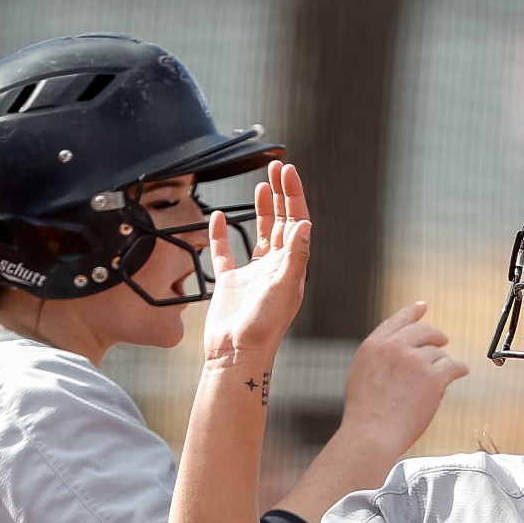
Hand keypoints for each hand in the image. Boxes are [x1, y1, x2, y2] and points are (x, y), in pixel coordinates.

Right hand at [202, 160, 311, 371]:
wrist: (236, 355)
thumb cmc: (263, 328)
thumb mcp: (284, 288)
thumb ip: (295, 256)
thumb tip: (306, 223)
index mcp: (292, 268)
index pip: (297, 223)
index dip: (294, 196)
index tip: (288, 171)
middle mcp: (275, 269)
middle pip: (281, 223)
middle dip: (281, 194)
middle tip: (277, 167)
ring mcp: (252, 275)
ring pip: (259, 234)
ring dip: (262, 210)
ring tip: (261, 186)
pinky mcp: (230, 283)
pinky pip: (225, 253)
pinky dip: (221, 234)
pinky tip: (217, 217)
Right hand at [338, 301, 469, 460]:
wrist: (372, 434)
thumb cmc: (365, 414)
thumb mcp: (361, 375)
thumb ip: (380, 357)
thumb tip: (400, 351)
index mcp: (374, 346)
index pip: (398, 320)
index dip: (413, 312)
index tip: (422, 306)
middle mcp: (395, 347)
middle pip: (424, 332)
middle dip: (436, 336)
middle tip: (443, 340)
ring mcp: (415, 361)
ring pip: (438, 353)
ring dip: (441, 363)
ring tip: (437, 379)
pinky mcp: (433, 378)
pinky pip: (453, 366)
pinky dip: (459, 369)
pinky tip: (461, 371)